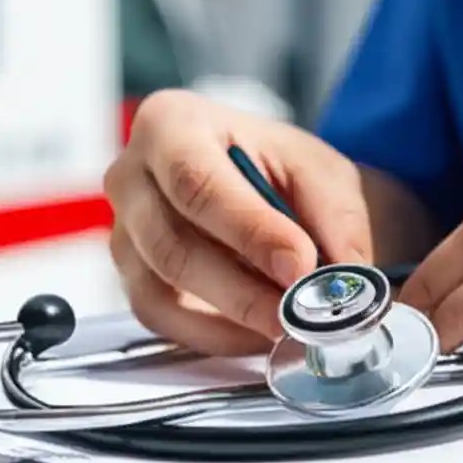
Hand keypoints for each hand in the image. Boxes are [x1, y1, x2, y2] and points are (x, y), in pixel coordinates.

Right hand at [104, 90, 373, 355]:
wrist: (255, 182)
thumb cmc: (272, 166)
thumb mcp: (319, 169)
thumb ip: (334, 217)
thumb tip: (339, 275)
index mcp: (169, 125)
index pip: (196, 183)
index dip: (248, 230)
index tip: (299, 265)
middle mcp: (130, 178)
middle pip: (172, 246)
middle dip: (243, 289)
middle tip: (300, 312)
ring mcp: (124, 233)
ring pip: (162, 292)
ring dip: (231, 318)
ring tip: (287, 324)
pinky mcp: (130, 280)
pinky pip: (162, 320)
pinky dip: (215, 336)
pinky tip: (257, 331)